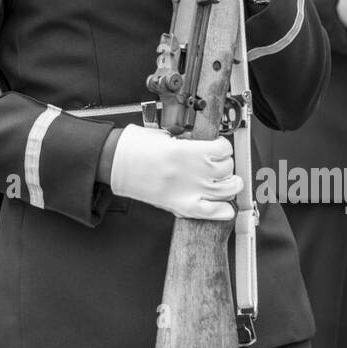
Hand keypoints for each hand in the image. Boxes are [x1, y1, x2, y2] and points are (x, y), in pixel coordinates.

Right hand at [108, 124, 242, 219]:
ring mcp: (185, 190)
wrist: (114, 162)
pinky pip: (210, 212)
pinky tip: (225, 207)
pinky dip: (223, 211)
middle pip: (226, 169)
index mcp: (184, 150)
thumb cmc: (133, 147)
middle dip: (228, 165)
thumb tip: (201, 145)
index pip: (222, 149)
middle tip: (221, 164)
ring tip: (229, 183)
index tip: (219, 147)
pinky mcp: (178, 205)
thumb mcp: (163, 135)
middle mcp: (189, 171)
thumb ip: (185, 141)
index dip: (224, 147)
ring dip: (232, 185)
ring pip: (225, 190)